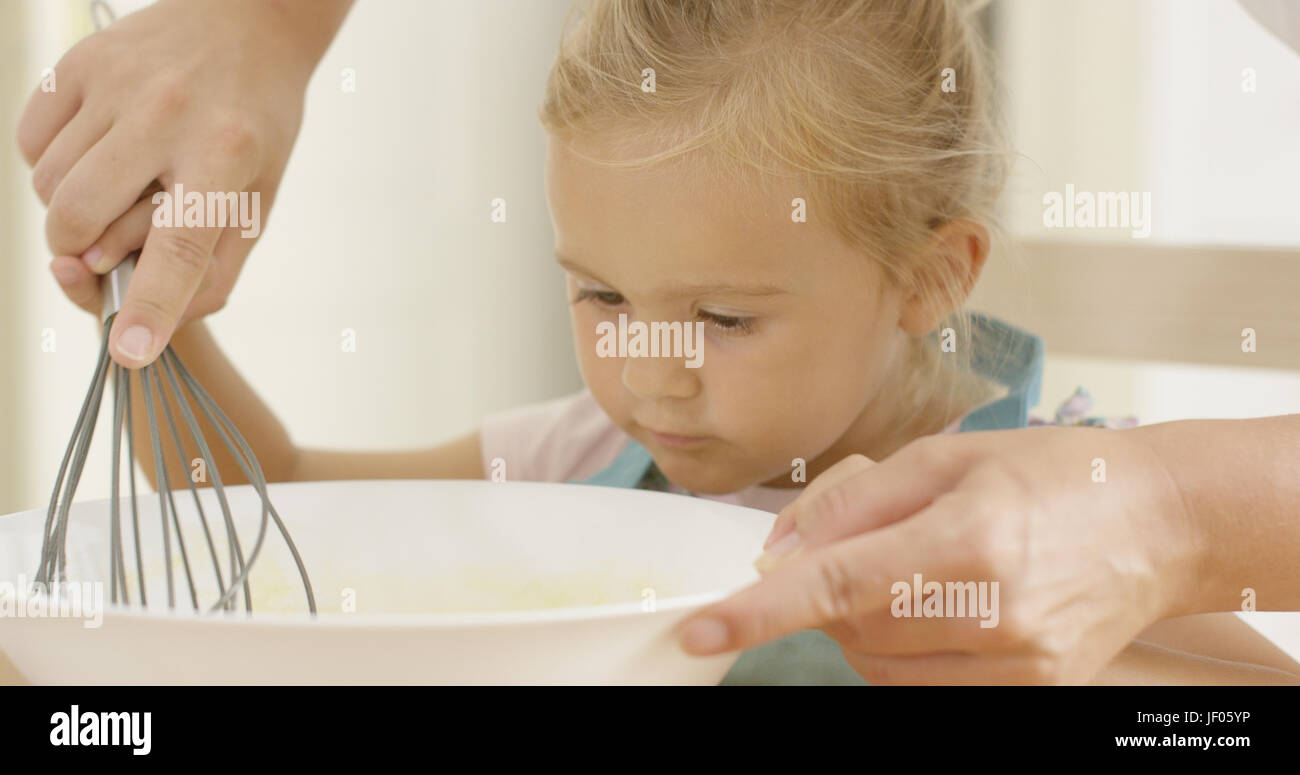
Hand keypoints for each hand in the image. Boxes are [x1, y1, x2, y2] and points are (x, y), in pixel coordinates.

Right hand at [18, 0, 333, 364]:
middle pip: (82, 217)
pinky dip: (50, 167)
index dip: (152, 303)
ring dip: (70, 212)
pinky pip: (30, 144)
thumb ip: (211, 269)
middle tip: (102, 254)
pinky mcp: (78, 64)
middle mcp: (167, 114)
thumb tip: (148, 325)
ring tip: (116, 191)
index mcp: (227, 153)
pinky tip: (95, 156)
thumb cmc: (255, 127)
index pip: (181, 242)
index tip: (129, 351)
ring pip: (48, 186)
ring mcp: (115, 83)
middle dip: (79, 256)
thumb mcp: (259, 200)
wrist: (247, 24)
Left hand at [675, 426, 1206, 683]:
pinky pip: (924, 682)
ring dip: (862, 623)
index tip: (700, 630)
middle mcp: (994, 615)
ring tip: (915, 567)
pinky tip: (937, 603)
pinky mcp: (1031, 691)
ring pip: (879, 665)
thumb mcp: (948, 456)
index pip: (837, 587)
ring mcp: (1016, 665)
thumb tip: (780, 547)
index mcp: (970, 541)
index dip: (759, 612)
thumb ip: (855, 502)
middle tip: (866, 543)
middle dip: (827, 591)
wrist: (1160, 522)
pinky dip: (902, 647)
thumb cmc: (1055, 473)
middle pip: (851, 628)